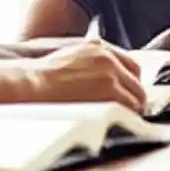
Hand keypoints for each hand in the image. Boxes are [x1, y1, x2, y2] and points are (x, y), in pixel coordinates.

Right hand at [28, 41, 146, 110]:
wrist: (33, 85)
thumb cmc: (41, 78)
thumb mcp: (68, 58)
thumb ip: (90, 63)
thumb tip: (103, 80)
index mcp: (96, 46)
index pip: (130, 64)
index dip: (130, 82)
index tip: (127, 93)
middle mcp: (107, 57)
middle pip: (136, 81)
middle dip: (132, 97)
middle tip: (126, 111)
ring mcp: (110, 73)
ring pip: (136, 96)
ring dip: (130, 109)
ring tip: (119, 120)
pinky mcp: (110, 91)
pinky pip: (129, 107)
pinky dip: (127, 117)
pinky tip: (116, 123)